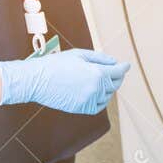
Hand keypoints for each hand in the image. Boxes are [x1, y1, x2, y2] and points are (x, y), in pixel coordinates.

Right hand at [0, 48, 130, 114]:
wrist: (35, 80)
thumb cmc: (55, 64)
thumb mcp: (79, 54)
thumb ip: (100, 58)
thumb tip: (114, 62)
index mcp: (97, 73)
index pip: (118, 71)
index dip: (123, 68)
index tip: (126, 65)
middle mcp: (96, 89)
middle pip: (115, 84)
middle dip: (117, 77)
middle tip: (115, 72)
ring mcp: (89, 100)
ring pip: (107, 95)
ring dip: (108, 88)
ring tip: (102, 81)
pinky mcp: (81, 108)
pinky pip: (98, 105)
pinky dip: (100, 99)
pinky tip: (96, 93)